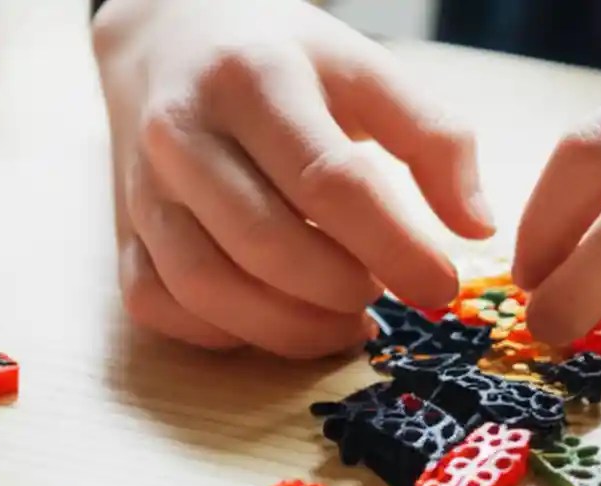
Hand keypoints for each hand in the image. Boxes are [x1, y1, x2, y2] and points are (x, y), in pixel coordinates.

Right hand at [93, 0, 492, 357]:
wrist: (168, 36)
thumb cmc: (283, 59)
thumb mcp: (366, 69)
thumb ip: (435, 139)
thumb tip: (477, 228)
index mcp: (255, 79)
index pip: (329, 182)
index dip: (394, 247)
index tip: (442, 286)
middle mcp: (183, 133)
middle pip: (265, 243)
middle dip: (342, 290)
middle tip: (385, 293)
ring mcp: (143, 188)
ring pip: (208, 287)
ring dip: (290, 327)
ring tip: (347, 319)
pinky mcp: (123, 233)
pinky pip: (164, 307)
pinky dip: (228, 333)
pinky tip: (280, 320)